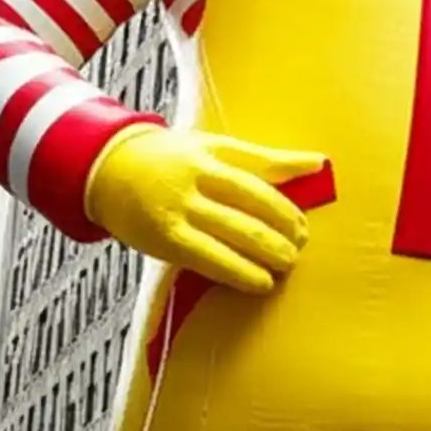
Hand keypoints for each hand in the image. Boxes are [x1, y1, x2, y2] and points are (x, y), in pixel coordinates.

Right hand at [85, 123, 326, 293]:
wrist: (109, 167)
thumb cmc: (174, 159)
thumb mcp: (216, 148)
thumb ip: (267, 160)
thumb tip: (321, 162)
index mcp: (211, 154)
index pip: (259, 180)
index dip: (286, 207)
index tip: (303, 225)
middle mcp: (195, 179)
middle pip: (250, 208)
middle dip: (282, 232)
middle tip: (299, 247)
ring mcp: (179, 209)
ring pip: (233, 235)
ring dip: (266, 254)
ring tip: (286, 265)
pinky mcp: (166, 239)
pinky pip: (209, 259)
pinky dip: (239, 273)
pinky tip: (260, 282)